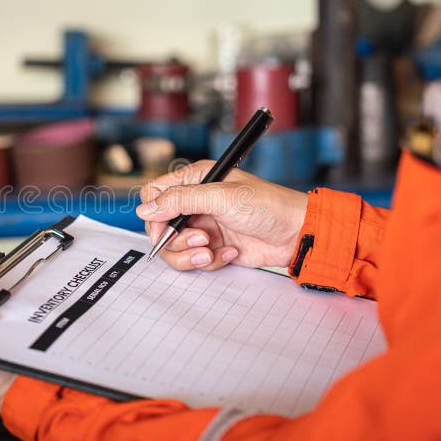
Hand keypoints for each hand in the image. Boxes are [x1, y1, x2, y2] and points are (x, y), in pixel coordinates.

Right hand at [137, 160, 307, 270]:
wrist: (295, 234)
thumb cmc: (266, 206)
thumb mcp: (220, 198)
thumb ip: (180, 201)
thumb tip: (144, 209)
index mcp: (195, 180)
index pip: (155, 194)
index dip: (155, 214)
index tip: (165, 229)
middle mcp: (196, 202)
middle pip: (161, 226)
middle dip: (177, 239)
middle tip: (200, 240)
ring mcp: (204, 226)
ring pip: (175, 247)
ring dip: (191, 254)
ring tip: (213, 250)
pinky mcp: (214, 247)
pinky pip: (195, 260)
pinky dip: (211, 260)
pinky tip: (231, 252)